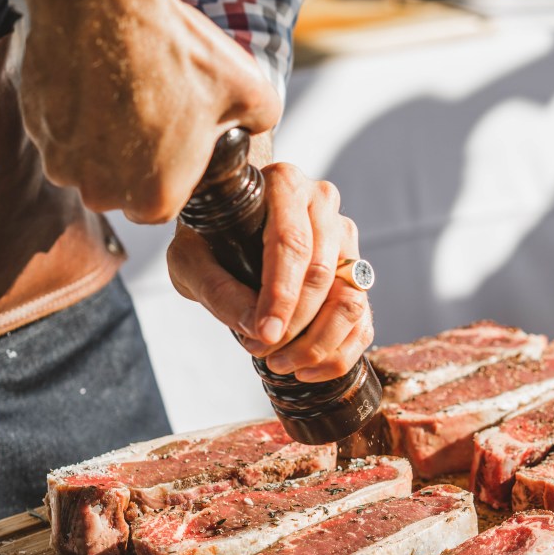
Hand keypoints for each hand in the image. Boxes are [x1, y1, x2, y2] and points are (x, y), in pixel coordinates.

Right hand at [0, 0, 279, 223]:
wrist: (105, 2)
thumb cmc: (178, 51)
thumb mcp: (250, 91)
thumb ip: (260, 122)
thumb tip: (256, 125)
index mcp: (156, 199)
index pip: (166, 202)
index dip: (176, 172)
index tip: (180, 142)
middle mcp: (103, 192)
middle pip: (124, 188)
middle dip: (138, 160)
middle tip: (154, 113)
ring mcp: (61, 161)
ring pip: (89, 162)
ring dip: (104, 139)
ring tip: (126, 92)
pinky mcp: (35, 127)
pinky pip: (61, 132)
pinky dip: (77, 114)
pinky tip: (97, 79)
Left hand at [167, 162, 373, 381]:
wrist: (231, 230)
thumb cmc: (208, 239)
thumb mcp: (190, 259)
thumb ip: (216, 288)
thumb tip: (254, 328)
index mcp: (284, 185)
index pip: (292, 244)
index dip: (280, 296)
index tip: (264, 335)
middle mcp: (323, 205)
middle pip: (323, 275)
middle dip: (295, 325)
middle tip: (265, 352)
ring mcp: (347, 240)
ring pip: (352, 300)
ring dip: (320, 344)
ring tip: (283, 363)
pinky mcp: (357, 275)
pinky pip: (363, 322)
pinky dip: (339, 354)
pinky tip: (307, 368)